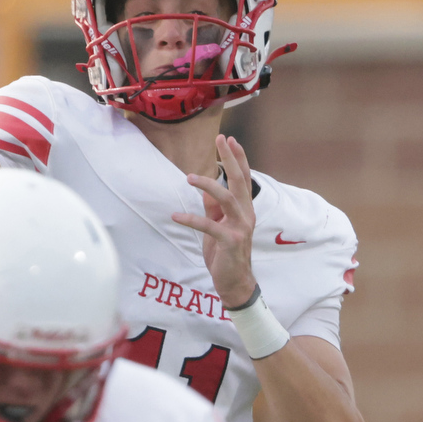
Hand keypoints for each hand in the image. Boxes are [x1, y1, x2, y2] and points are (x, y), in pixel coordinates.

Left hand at [171, 134, 257, 308]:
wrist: (234, 282)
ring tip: (188, 177)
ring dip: (208, 185)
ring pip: (227, 199)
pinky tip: (175, 216)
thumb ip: (214, 208)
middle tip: (221, 140)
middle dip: (231, 159)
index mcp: (245, 209)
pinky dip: (191, 220)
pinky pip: (209, 226)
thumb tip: (204, 190)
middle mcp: (246, 214)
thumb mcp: (217, 226)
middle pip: (240, 181)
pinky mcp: (230, 241)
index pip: (243, 178)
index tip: (229, 139)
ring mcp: (240, 227)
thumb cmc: (225, 253)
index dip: (238, 158)